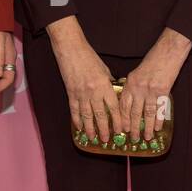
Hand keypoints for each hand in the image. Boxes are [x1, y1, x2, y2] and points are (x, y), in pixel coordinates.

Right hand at [47, 21, 122, 144]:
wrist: (71, 50)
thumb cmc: (89, 57)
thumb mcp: (104, 70)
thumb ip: (108, 84)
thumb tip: (113, 95)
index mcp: (104, 85)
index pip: (114, 107)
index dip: (118, 120)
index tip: (121, 130)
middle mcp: (93, 92)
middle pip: (100, 115)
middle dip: (104, 129)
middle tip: (107, 139)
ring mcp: (81, 94)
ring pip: (87, 116)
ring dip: (90, 128)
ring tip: (93, 137)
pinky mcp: (70, 93)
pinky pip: (74, 110)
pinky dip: (77, 120)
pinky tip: (79, 127)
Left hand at [118, 32, 190, 141]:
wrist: (168, 52)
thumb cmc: (153, 61)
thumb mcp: (136, 73)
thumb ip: (132, 87)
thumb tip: (129, 102)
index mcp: (130, 84)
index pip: (123, 105)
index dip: (122, 119)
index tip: (122, 129)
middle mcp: (138, 88)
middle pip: (134, 112)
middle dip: (133, 127)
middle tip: (133, 138)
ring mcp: (151, 91)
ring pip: (147, 114)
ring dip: (147, 127)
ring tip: (146, 137)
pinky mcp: (163, 91)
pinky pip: (160, 109)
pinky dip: (159, 120)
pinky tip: (158, 128)